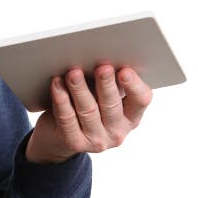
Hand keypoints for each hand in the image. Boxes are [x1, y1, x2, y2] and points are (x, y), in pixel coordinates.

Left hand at [26, 65, 152, 163]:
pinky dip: (61, 99)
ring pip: (88, 111)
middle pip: (111, 104)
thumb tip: (102, 55)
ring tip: (73, 72)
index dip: (134, 85)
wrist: (58, 137)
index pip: (141, 100)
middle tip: (102, 67)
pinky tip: (56, 83)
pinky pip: (67, 118)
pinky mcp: (74, 142)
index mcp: (130, 116)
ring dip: (80, 89)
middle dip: (106, 84)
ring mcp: (96, 140)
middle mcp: (117, 131)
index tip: (125, 70)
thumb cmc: (85, 106)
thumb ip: (106, 81)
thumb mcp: (100, 96)